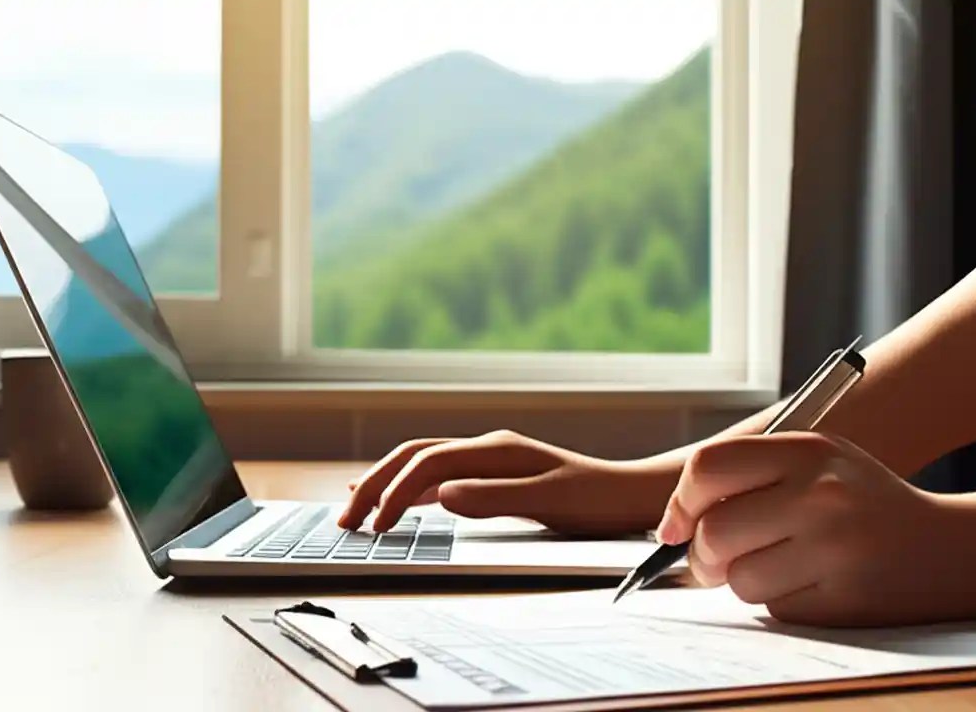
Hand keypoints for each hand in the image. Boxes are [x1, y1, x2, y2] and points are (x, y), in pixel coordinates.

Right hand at [338, 430, 675, 534]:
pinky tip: (393, 501)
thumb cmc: (595, 500)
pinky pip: (436, 474)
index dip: (394, 494)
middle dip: (374, 485)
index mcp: (495, 450)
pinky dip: (406, 487)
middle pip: (412, 457)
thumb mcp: (547, 501)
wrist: (629, 494)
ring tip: (355, 511)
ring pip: (420, 463)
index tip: (376, 526)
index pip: (427, 466)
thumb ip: (493, 497)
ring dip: (384, 484)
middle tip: (346, 520)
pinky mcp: (492, 474)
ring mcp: (487, 459)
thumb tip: (441, 496)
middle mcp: (486, 448)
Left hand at [657, 432, 969, 626]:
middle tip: (713, 562)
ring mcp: (836, 549)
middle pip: (714, 533)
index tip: (674, 527)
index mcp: (808, 452)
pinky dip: (782, 602)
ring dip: (745, 582)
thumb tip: (670, 525)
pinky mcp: (845, 599)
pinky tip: (814, 583)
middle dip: (703, 557)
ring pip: (739, 580)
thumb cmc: (860, 504)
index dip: (680, 502)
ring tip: (780, 567)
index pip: (709, 467)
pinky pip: (775, 609)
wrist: (948, 549)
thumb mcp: (814, 464)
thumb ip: (746, 477)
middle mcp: (822, 495)